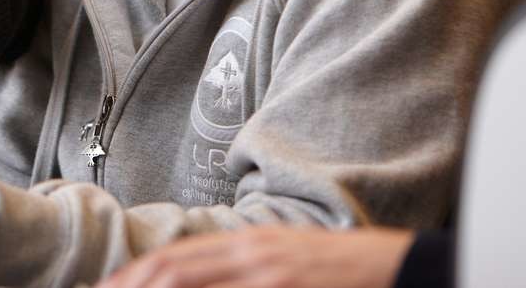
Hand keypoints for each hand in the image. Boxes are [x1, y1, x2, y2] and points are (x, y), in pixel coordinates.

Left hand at [95, 226, 414, 287]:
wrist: (393, 268)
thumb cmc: (336, 270)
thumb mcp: (280, 259)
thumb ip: (237, 267)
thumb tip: (192, 277)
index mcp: (247, 242)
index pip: (175, 258)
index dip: (134, 275)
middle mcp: (252, 255)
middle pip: (175, 272)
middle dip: (132, 287)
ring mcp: (269, 277)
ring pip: (195, 287)